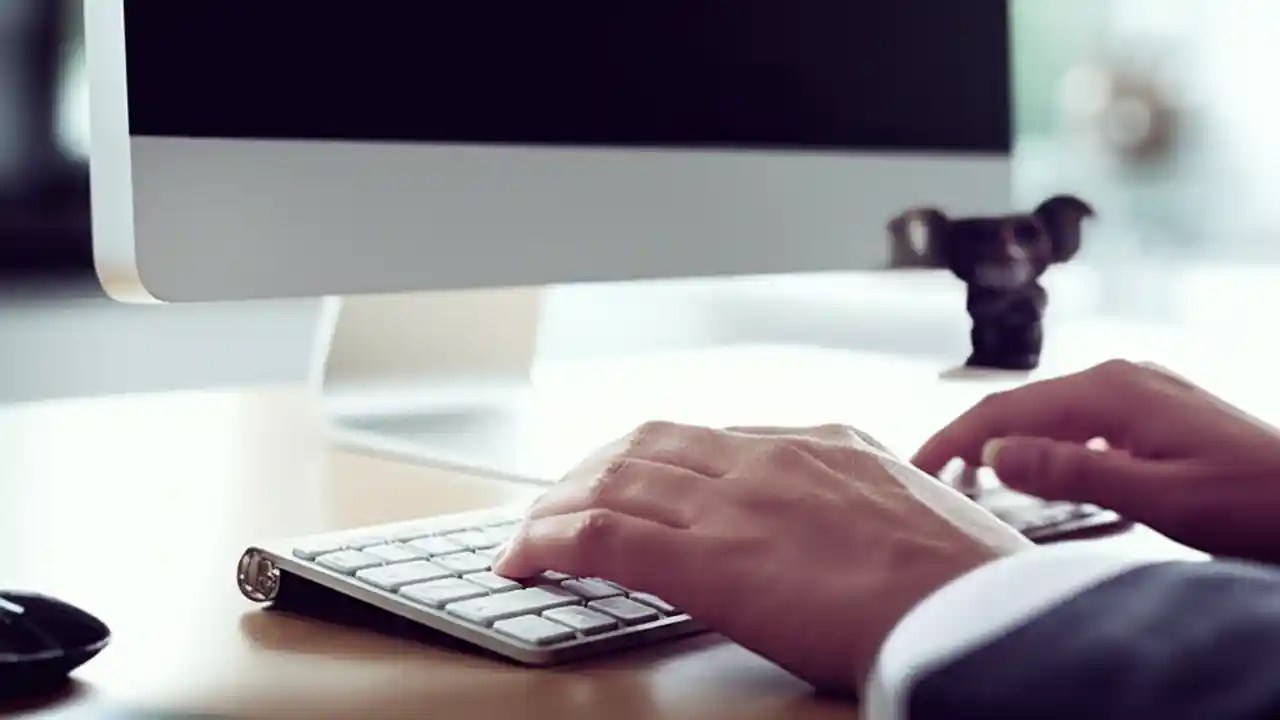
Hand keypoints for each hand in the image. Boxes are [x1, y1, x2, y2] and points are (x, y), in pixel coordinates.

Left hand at [494, 422, 1029, 693]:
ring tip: (531, 532)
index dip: (652, 461)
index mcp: (820, 445)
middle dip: (593, 471)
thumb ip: (864, 506)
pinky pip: (602, 535)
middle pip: (646, 444)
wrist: (984, 614)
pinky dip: (548, 542)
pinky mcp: (710, 559)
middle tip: (564, 499)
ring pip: (611, 480)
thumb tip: (850, 529)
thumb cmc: (970, 582)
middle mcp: (766, 458)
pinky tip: (523, 559)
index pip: (707, 438)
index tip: (631, 481)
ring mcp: (735, 502)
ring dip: (558, 503)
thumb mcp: (918, 515)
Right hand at [913, 359, 1279, 561]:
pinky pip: (1080, 423)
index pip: (1008, 410)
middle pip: (1024, 406)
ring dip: (1007, 444)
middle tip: (932, 481)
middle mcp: (1120, 377)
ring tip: (971, 481)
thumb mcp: (1157, 497)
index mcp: (1112, 390)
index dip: (955, 439)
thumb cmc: (1250, 503)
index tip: (916, 469)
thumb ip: (1071, 472)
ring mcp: (1140, 390)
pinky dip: (1045, 447)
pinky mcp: (1155, 410)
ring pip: (1051, 414)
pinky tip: (1038, 473)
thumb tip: (989, 453)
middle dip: (972, 439)